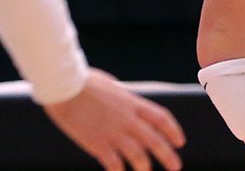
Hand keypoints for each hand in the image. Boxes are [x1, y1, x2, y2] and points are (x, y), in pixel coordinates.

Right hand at [42, 69, 186, 170]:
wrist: (65, 88)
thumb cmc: (84, 82)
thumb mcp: (112, 87)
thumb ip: (124, 100)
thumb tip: (129, 106)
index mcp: (132, 103)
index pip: (161, 118)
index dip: (173, 131)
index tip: (179, 142)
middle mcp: (128, 119)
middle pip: (155, 140)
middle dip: (168, 155)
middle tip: (176, 166)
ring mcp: (114, 133)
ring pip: (139, 156)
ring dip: (145, 168)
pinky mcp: (98, 145)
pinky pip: (115, 165)